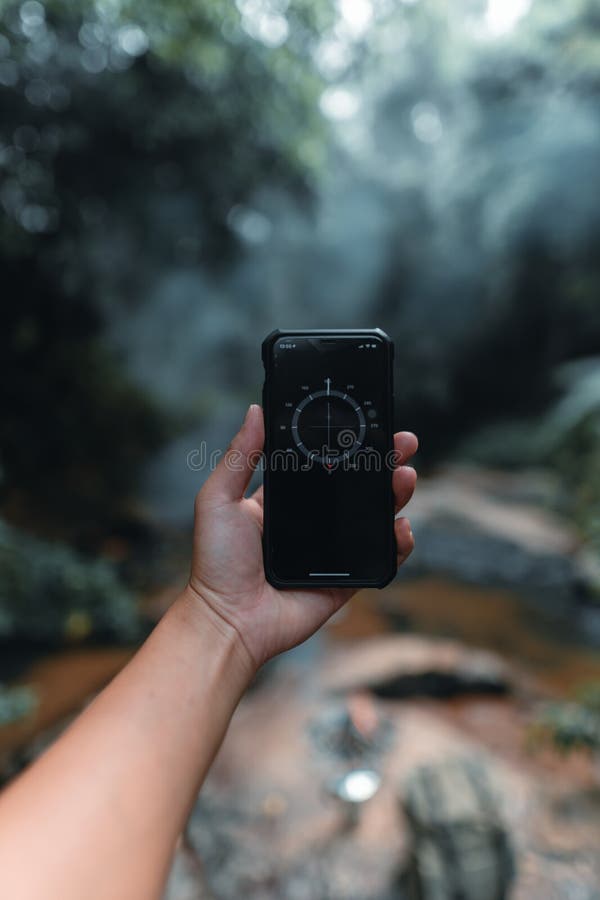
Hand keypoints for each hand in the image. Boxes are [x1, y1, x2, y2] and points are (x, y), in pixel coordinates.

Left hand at [186, 404, 417, 673]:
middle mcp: (313, 523)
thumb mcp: (219, 498)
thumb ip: (240, 456)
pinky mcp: (346, 579)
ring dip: (395, 495)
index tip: (371, 423)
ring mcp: (332, 551)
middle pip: (357, 486)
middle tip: (404, 444)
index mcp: (286, 501)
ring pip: (374, 518)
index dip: (349, 444)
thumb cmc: (216, 561)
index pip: (325, 464)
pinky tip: (401, 527)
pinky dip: (397, 543)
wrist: (228, 619)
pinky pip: (379, 558)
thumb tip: (255, 410)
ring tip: (405, 478)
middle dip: (384, 463)